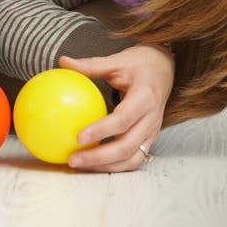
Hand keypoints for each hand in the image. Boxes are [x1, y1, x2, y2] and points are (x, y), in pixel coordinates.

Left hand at [59, 43, 174, 172]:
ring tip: (79, 164)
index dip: (102, 130)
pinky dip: (114, 165)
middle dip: (99, 157)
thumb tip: (62, 61)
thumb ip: (91, 65)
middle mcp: (151, 119)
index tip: (79, 137)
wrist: (165, 70)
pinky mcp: (149, 139)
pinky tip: (92, 163)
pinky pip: (133, 158)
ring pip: (131, 158)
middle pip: (127, 146)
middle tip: (73, 158)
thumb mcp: (117, 61)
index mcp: (145, 97)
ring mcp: (152, 132)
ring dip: (105, 166)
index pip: (123, 119)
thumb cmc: (140, 64)